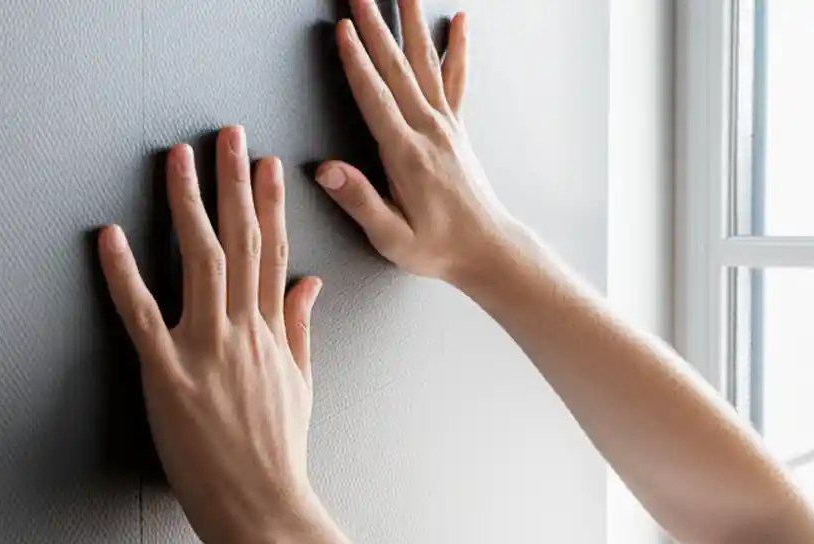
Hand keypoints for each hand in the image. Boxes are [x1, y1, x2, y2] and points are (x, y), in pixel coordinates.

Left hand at [99, 126, 323, 543]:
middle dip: (233, 182)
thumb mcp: (301, 385)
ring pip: (200, 262)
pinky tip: (111, 236)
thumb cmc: (280, 452)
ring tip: (179, 159)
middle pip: (241, 242)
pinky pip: (142, 315)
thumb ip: (300, 328)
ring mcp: (207, 351)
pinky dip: (124, 274)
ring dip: (189, 205)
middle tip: (225, 134)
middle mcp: (243, 331)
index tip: (265, 163)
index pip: (273, 252)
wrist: (265, 508)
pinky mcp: (169, 377)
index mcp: (272, 332)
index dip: (268, 203)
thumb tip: (311, 282)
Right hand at [316, 0, 531, 287]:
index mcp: (407, 155)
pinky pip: (457, 78)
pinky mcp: (456, 128)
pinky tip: (460, 22)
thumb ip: (359, 201)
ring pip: (426, 63)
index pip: (376, 98)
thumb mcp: (391, 236)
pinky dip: (458, 47)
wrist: (486, 250)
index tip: (344, 29)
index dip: (357, 62)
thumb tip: (327, 171)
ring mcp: (446, 125)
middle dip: (376, 28)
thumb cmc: (437, 247)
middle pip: (397, 69)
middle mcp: (429, 131)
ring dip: (412, 24)